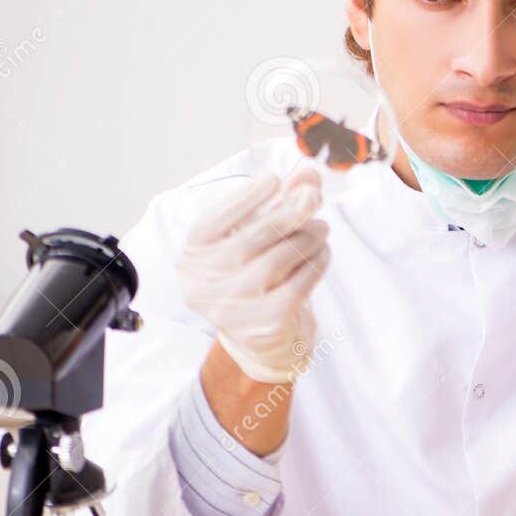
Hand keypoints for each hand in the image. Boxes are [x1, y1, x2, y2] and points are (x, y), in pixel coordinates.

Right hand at [177, 169, 330, 384]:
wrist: (263, 341)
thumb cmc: (255, 277)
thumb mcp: (256, 239)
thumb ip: (278, 204)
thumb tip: (309, 174)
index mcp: (192, 257)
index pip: (214, 221)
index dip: (245, 198)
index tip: (273, 179)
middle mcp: (203, 284)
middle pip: (251, 238)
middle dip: (288, 213)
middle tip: (313, 198)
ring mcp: (232, 307)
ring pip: (278, 260)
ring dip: (308, 237)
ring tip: (321, 229)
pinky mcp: (264, 324)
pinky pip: (298, 283)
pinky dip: (316, 263)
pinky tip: (323, 252)